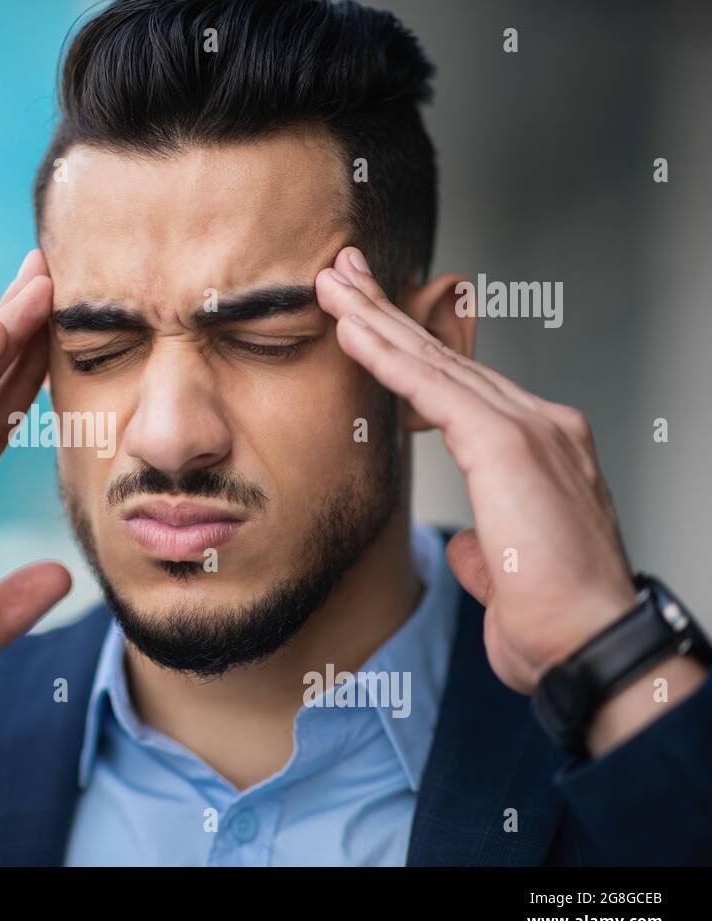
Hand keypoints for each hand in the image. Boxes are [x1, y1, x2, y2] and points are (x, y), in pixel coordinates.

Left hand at [315, 246, 636, 695]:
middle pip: (445, 357)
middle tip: (340, 273)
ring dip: (376, 320)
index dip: (408, 350)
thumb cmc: (552, 622)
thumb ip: (482, 551)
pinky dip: (388, 355)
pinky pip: (433, 387)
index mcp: (540, 451)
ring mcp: (530, 428)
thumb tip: (465, 549)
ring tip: (331, 284)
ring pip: (434, 361)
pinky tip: (352, 330)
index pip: (459, 388)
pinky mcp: (508, 443)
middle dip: (386, 313)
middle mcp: (539, 425)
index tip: (365, 322)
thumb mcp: (506, 576)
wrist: (591, 645)